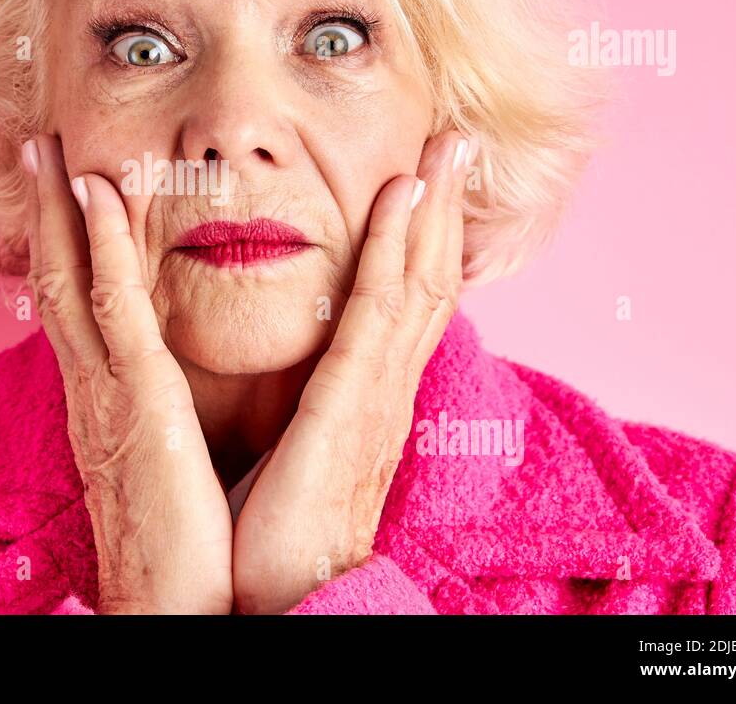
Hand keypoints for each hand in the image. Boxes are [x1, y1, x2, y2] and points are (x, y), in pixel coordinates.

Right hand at [22, 133, 234, 613]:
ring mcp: (106, 391)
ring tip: (49, 146)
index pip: (76, 303)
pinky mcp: (137, 403)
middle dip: (44, 207)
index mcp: (105, 398)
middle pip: (56, 277)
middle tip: (38, 143)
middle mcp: (91, 386)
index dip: (64, 241)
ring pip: (68, 279)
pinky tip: (96, 195)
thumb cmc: (186, 541)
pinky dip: (100, 249)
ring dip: (58, 207)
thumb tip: (166, 385)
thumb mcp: (165, 461)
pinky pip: (113, 311)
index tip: (65, 186)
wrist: (178, 607)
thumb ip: (159, 412)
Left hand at [231, 130, 470, 613]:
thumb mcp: (301, 448)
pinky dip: (397, 246)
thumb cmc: (279, 528)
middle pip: (429, 279)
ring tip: (445, 145)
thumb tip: (310, 370)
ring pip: (418, 280)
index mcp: (371, 396)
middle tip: (456, 140)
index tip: (426, 179)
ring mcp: (380, 393)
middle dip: (443, 207)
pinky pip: (381, 309)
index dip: (423, 239)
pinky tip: (403, 194)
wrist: (284, 594)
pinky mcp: (354, 403)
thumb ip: (312, 401)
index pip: (408, 301)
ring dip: (433, 206)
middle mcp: (388, 387)